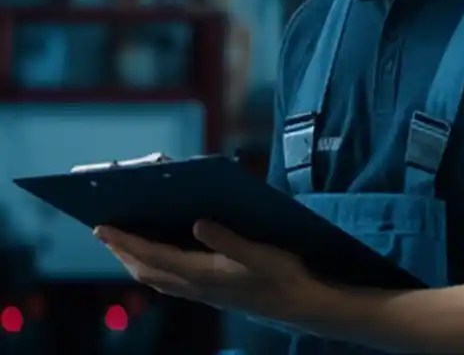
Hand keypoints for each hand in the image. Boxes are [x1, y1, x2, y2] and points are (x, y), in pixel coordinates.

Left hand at [95, 221, 329, 323]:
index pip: (152, 255)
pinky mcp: (209, 293)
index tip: (101, 227)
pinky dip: (153, 268)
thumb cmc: (282, 275)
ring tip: (124, 244)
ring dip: (134, 261)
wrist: (298, 304)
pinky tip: (160, 259)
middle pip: (145, 270)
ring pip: (155, 278)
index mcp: (201, 273)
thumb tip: (197, 222)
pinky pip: (168, 282)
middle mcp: (194, 285)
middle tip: (104, 231)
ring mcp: (200, 292)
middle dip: (122, 251)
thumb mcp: (260, 253)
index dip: (125, 241)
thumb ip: (228, 240)